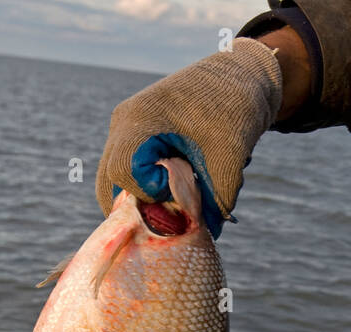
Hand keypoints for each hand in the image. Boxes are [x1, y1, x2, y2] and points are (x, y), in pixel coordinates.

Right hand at [95, 38, 282, 235]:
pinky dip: (154, 191)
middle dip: (144, 210)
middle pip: (110, 187)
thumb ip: (215, 201)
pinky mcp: (137, 140)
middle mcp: (123, 125)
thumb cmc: (235, 106)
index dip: (152, 194)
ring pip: (118, 186)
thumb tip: (205, 237)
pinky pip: (132, 177)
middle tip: (180, 211)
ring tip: (184, 198)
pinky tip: (184, 187)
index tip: (185, 190)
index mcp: (138, 120)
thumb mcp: (230, 157)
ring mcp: (126, 132)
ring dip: (149, 202)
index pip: (123, 175)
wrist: (240, 75)